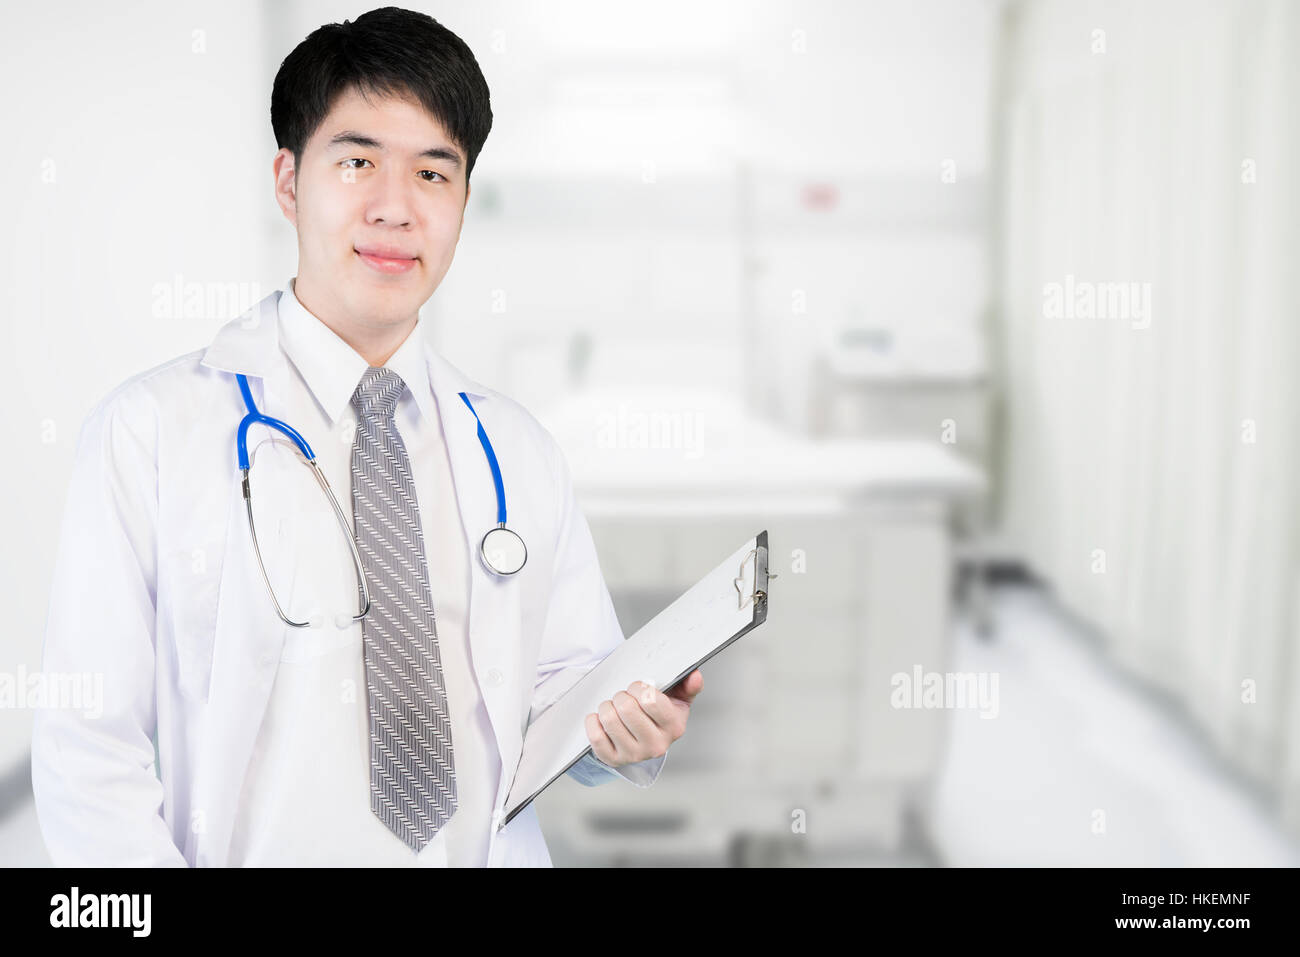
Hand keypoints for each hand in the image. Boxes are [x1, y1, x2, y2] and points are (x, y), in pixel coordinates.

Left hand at [584, 669, 702, 766]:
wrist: (646, 739)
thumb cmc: (660, 716)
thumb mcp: (678, 699)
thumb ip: (688, 684)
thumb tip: (695, 676)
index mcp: (674, 727)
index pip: (650, 700)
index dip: (638, 688)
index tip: (638, 688)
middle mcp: (656, 745)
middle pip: (627, 708)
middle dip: (622, 696)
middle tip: (625, 698)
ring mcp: (634, 755)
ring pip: (609, 720)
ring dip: (607, 707)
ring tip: (614, 708)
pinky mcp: (614, 760)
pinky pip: (596, 737)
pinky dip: (593, 722)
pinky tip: (601, 719)